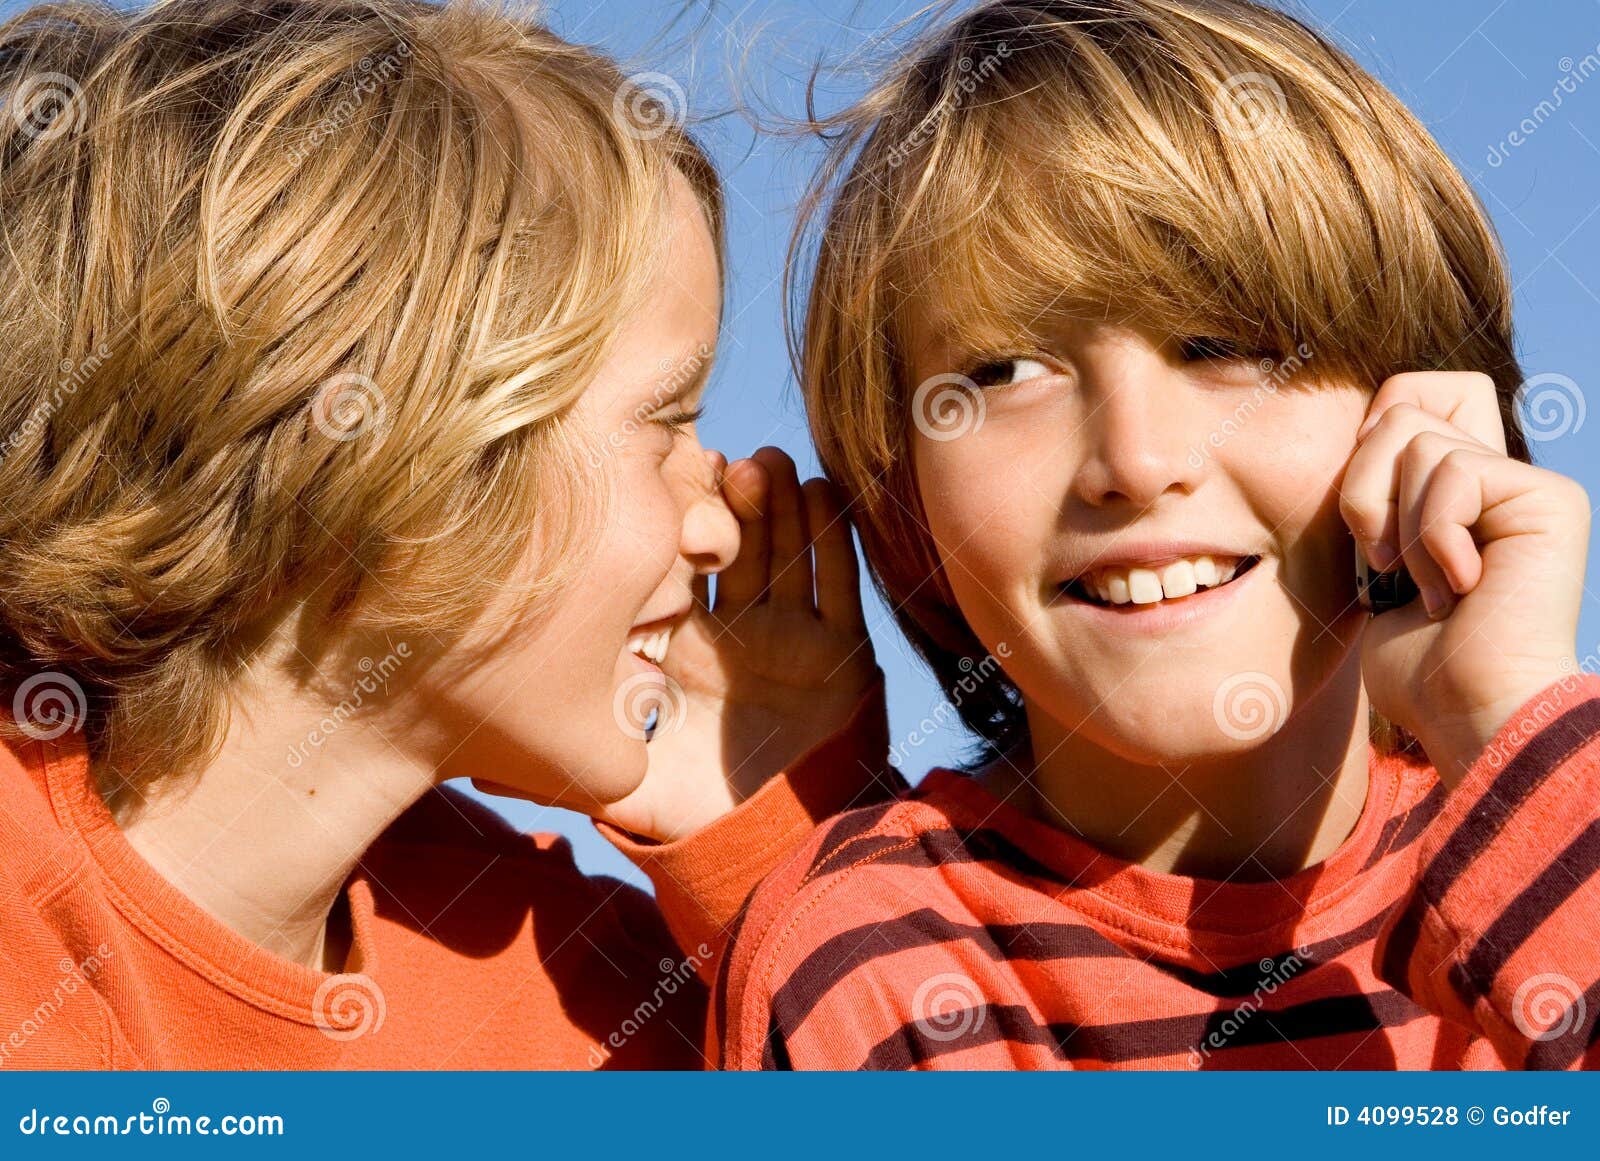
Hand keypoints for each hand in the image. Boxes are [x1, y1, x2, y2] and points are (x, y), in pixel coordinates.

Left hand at [591, 447, 878, 840]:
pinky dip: (832, 538)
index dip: (667, 525)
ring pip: (784, 552)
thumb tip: (472, 762)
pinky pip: (837, 585)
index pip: (672, 569)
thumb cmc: (696, 816)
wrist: (775, 846)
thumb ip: (562, 763)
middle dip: (726, 502)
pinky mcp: (839, 650)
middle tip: (715, 458)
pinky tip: (822, 489)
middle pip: (731, 546)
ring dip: (779, 505)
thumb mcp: (621, 782)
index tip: (654, 481)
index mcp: (683, 647)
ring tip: (766, 460)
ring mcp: (789, 635)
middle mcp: (735, 632)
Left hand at [1338, 372, 1587, 786]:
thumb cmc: (1417, 664)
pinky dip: (1435, 538)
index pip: (1404, 396)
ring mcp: (1525, 484)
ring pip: (1418, 440)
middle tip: (1384, 563)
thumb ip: (1378, 493)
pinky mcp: (1548, 496)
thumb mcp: (1374, 563)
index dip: (1365, 439)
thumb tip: (1366, 423)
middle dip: (1364, 491)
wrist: (1467, 712)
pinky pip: (1454, 473)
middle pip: (1401, 409)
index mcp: (1455, 490)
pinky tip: (1461, 589)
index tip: (1362, 521)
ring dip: (1401, 528)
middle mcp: (1496, 476)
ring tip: (1430, 589)